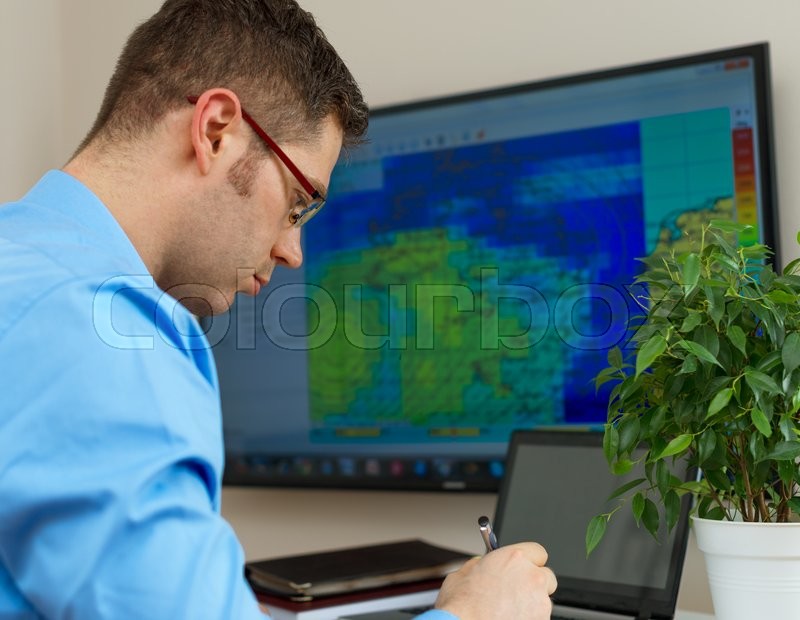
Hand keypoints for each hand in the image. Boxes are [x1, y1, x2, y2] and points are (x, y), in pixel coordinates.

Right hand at [433, 542, 556, 619]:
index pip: (537, 551)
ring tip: (507, 610)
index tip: (522, 568)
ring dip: (530, 603)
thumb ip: (478, 565)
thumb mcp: (461, 574)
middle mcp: (531, 577)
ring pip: (543, 599)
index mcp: (514, 558)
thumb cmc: (462, 607)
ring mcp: (540, 602)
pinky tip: (509, 618)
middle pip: (545, 576)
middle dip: (532, 583)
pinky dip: (528, 617)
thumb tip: (481, 565)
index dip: (528, 560)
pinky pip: (540, 616)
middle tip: (515, 592)